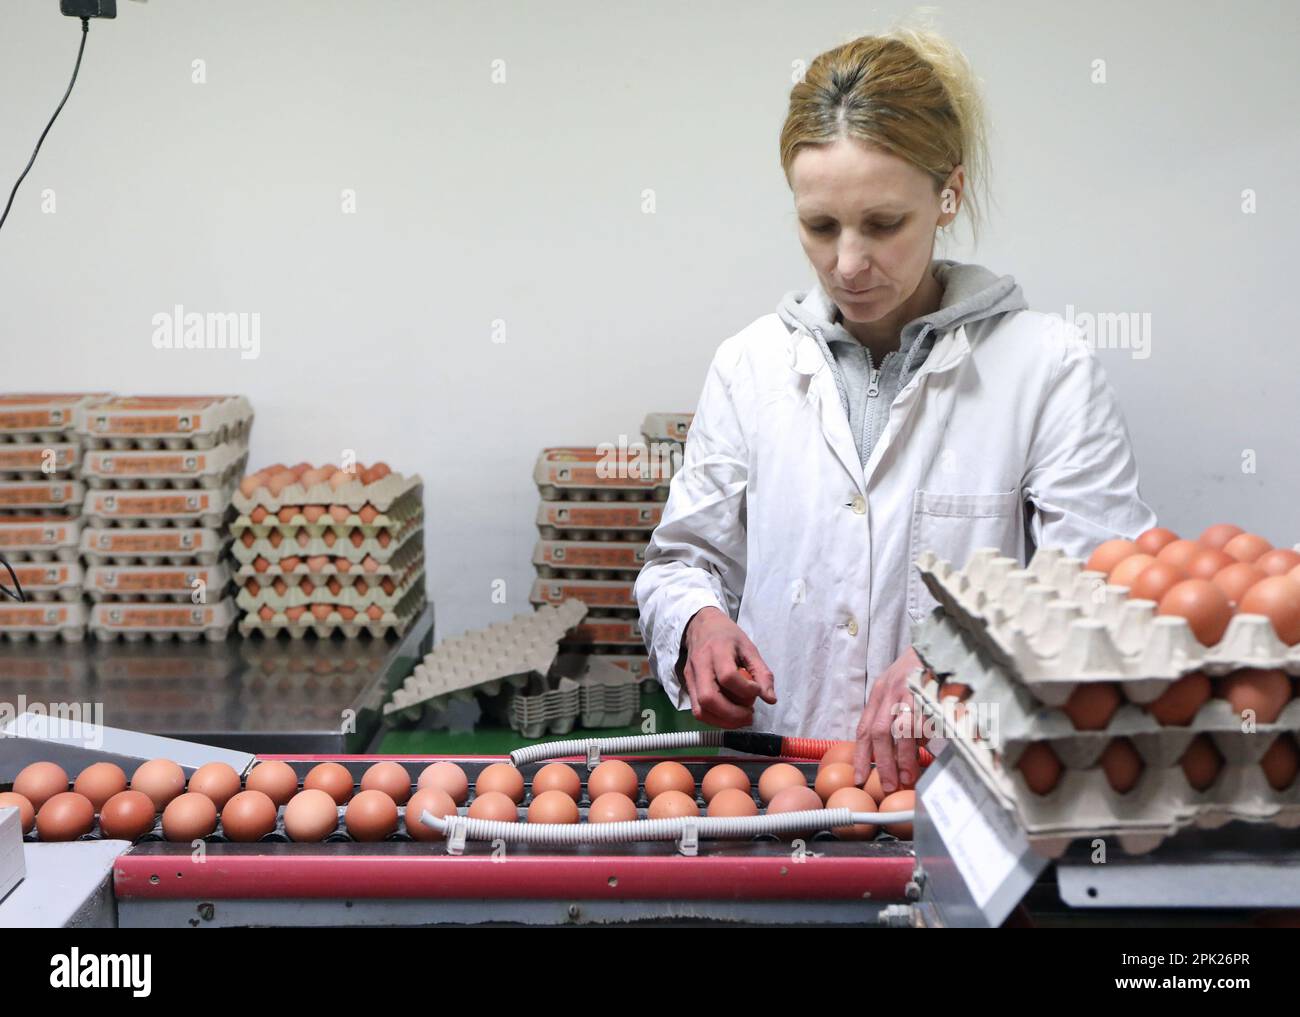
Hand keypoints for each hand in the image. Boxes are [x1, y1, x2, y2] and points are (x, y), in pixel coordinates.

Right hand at [680, 606, 776, 727]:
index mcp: (717, 650)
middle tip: (750, 715)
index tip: (757, 691)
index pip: (728, 676)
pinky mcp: (688, 686)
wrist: (701, 625)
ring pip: (700, 709)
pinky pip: (698, 710)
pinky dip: (715, 719)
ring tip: (741, 718)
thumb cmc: (727, 636)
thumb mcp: (749, 648)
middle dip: (732, 714)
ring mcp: (691, 677)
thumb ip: (762, 673)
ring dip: (723, 721)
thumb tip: (770, 699)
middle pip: (709, 698)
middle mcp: (700, 665)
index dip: (745, 690)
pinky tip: (729, 716)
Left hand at [853, 646, 925, 792]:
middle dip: (884, 762)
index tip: (860, 776)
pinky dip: (928, 739)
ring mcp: (911, 690)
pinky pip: (928, 722)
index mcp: (880, 691)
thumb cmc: (919, 668)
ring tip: (909, 777)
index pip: (865, 727)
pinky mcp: (931, 691)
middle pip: (881, 732)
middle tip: (889, 784)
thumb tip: (897, 752)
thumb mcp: (898, 686)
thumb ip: (893, 714)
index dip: (861, 755)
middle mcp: (891, 691)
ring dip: (906, 757)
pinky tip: (930, 749)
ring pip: (904, 731)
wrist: (940, 640)